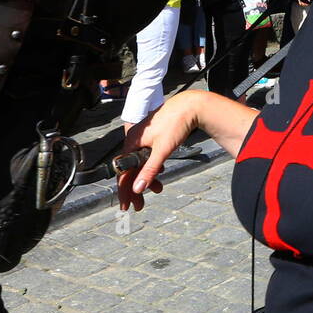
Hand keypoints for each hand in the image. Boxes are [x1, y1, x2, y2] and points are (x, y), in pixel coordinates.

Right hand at [116, 93, 199, 211]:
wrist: (189, 106)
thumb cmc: (175, 123)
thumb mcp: (162, 150)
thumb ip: (149, 170)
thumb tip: (138, 188)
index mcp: (132, 142)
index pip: (124, 172)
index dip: (124, 191)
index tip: (126, 206)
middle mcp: (134, 141)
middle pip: (130, 170)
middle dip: (136, 188)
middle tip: (140, 205)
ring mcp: (142, 139)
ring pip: (140, 164)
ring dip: (147, 178)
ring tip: (158, 189)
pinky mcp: (151, 138)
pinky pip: (147, 157)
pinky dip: (152, 167)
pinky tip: (161, 171)